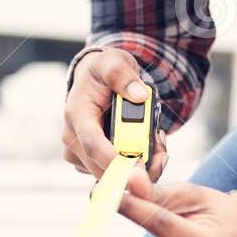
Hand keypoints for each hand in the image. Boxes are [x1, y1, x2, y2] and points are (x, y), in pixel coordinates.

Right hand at [63, 48, 167, 180]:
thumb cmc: (103, 72)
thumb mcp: (114, 62)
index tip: (140, 171)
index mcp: (77, 114)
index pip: (93, 144)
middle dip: (137, 169)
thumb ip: (123, 75)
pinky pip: (114, 172)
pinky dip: (134, 166)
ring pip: (112, 174)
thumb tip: (139, 96)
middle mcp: (73, 138)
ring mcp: (79, 153)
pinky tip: (144, 146)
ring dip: (139, 166)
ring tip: (155, 140)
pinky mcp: (88, 162)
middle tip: (163, 154)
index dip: (115, 161)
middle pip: (104, 167)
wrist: (94, 80)